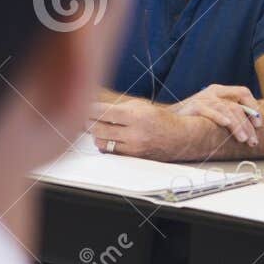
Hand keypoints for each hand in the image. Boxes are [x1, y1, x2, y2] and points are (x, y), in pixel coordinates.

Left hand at [89, 98, 203, 159]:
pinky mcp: (133, 157)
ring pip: (101, 143)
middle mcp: (134, 133)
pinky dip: (104, 144)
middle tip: (84, 118)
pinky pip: (110, 152)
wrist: (179, 137)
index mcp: (136, 116)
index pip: (104, 113)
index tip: (84, 107)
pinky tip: (104, 138)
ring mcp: (133, 147)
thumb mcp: (140, 106)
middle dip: (88, 122)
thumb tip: (94, 110)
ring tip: (95, 128)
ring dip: (95, 135)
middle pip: (99, 129)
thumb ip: (117, 108)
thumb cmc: (157, 118)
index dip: (90, 110)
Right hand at [172, 83, 261, 146]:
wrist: (168, 120)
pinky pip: (209, 111)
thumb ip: (230, 114)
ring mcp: (202, 99)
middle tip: (253, 140)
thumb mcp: (214, 112)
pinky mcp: (193, 107)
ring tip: (243, 139)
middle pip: (237, 106)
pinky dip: (219, 117)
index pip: (243, 92)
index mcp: (220, 91)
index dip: (254, 107)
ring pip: (227, 109)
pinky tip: (227, 124)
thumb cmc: (194, 118)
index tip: (259, 125)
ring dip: (237, 126)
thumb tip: (252, 127)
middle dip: (248, 125)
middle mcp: (212, 92)